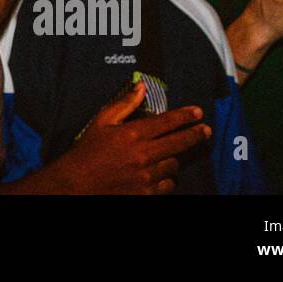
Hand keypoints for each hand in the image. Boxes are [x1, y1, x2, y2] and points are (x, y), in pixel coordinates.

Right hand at [48, 83, 209, 193]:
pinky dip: (166, 179)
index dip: (185, 116)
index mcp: (133, 134)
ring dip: (172, 158)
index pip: (167, 122)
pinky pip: (168, 185)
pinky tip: (160, 174)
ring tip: (167, 155)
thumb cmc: (87, 150)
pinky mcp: (146, 193)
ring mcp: (146, 176)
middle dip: (195, 135)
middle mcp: (144, 155)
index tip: (198, 112)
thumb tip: (141, 87)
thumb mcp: (101, 121)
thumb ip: (124, 104)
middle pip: (179, 143)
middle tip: (206, 130)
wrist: (76, 184)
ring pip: (173, 165)